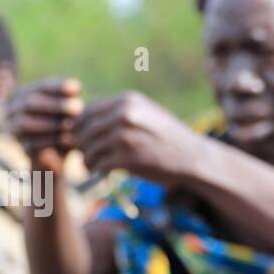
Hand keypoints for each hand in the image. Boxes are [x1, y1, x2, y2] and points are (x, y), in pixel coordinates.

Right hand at [8, 78, 83, 157]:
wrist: (58, 156)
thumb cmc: (64, 125)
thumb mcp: (68, 111)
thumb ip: (68, 98)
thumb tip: (76, 87)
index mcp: (24, 94)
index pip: (40, 87)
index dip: (58, 87)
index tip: (78, 87)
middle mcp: (12, 109)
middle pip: (29, 103)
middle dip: (56, 104)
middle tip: (78, 107)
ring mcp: (13, 128)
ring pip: (26, 123)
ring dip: (52, 124)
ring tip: (72, 125)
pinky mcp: (21, 146)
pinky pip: (31, 143)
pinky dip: (51, 141)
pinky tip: (67, 140)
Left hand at [73, 91, 204, 183]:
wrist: (193, 157)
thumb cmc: (168, 137)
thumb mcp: (146, 113)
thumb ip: (120, 112)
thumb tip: (85, 118)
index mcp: (127, 100)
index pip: (88, 110)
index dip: (80, 126)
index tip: (84, 138)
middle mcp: (124, 114)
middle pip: (83, 129)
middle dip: (80, 144)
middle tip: (85, 154)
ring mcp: (124, 136)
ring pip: (88, 148)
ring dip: (87, 159)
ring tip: (91, 165)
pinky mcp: (126, 158)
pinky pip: (98, 164)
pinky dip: (97, 170)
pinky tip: (103, 173)